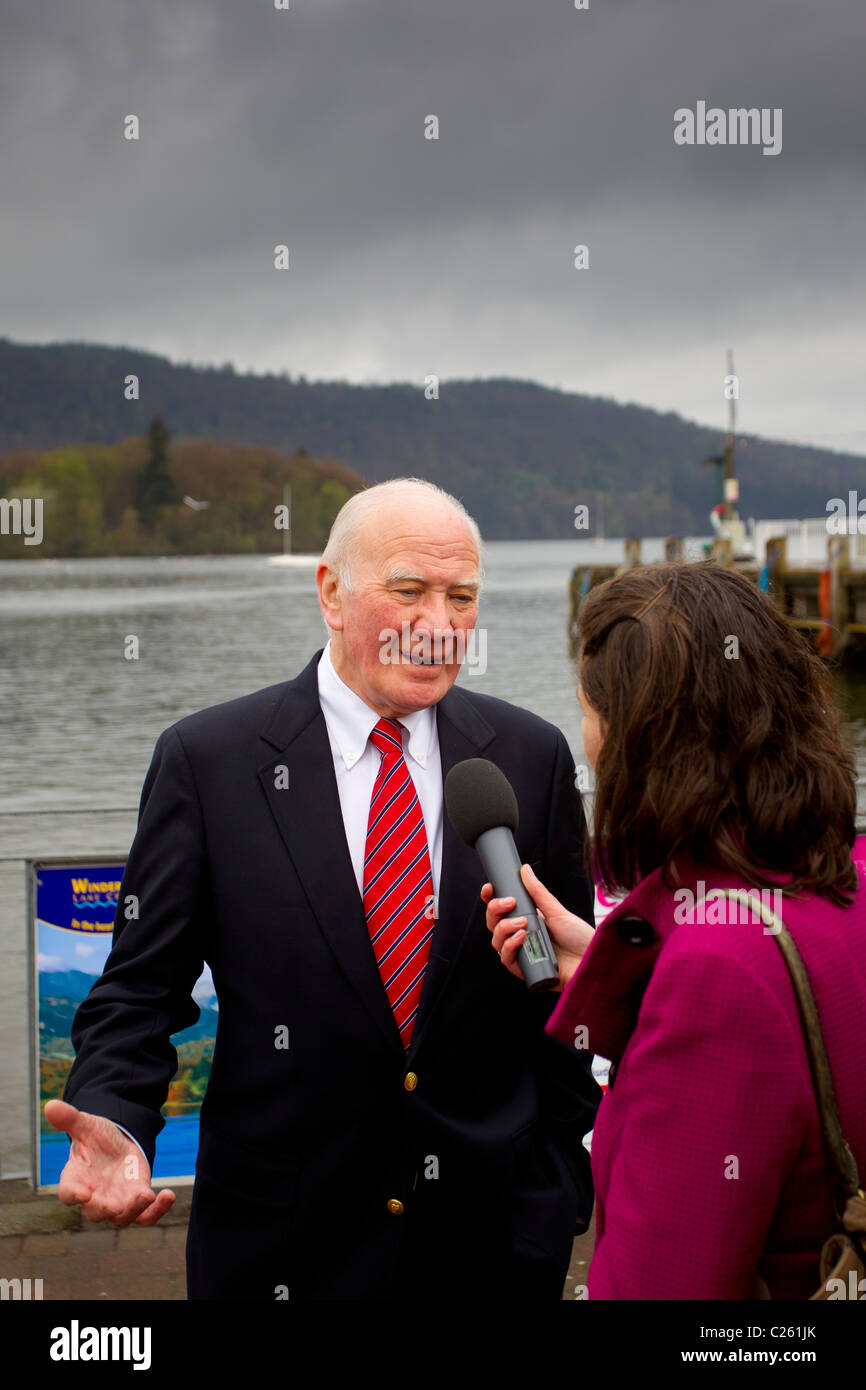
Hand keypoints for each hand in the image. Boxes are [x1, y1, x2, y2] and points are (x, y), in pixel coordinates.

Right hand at [44, 1099, 174, 1227]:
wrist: (116, 1145)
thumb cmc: (95, 1139)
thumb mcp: (85, 1125)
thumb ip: (69, 1119)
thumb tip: (50, 1105)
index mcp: (75, 1179)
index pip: (68, 1192)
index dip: (73, 1195)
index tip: (83, 1194)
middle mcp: (94, 1197)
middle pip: (94, 1213)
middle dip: (104, 1210)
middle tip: (115, 1206)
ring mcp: (116, 1202)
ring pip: (122, 1219)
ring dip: (134, 1210)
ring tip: (147, 1195)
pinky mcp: (136, 1201)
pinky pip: (146, 1216)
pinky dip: (157, 1211)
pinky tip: (168, 1195)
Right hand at [481, 863, 593, 989]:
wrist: (592, 961)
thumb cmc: (578, 938)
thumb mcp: (557, 911)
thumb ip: (538, 892)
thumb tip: (525, 869)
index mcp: (526, 920)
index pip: (500, 910)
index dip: (490, 899)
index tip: (489, 888)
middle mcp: (520, 936)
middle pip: (493, 923)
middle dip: (495, 910)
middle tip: (510, 903)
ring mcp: (521, 953)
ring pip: (496, 940)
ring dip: (504, 928)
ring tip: (522, 923)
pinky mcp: (524, 970)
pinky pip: (505, 958)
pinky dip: (509, 946)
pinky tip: (522, 937)